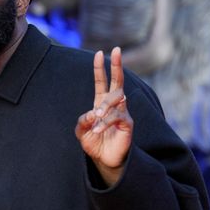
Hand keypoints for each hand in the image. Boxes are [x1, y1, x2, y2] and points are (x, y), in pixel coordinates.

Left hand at [75, 47, 133, 185]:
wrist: (104, 160)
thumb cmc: (94, 143)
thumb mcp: (82, 131)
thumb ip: (83, 121)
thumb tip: (92, 113)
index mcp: (101, 103)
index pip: (102, 82)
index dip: (100, 69)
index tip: (98, 53)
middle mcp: (114, 105)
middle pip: (117, 82)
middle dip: (117, 66)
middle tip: (117, 50)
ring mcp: (122, 113)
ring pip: (115, 100)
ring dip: (104, 107)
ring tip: (96, 118)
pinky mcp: (128, 124)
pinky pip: (117, 117)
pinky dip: (106, 122)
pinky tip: (99, 129)